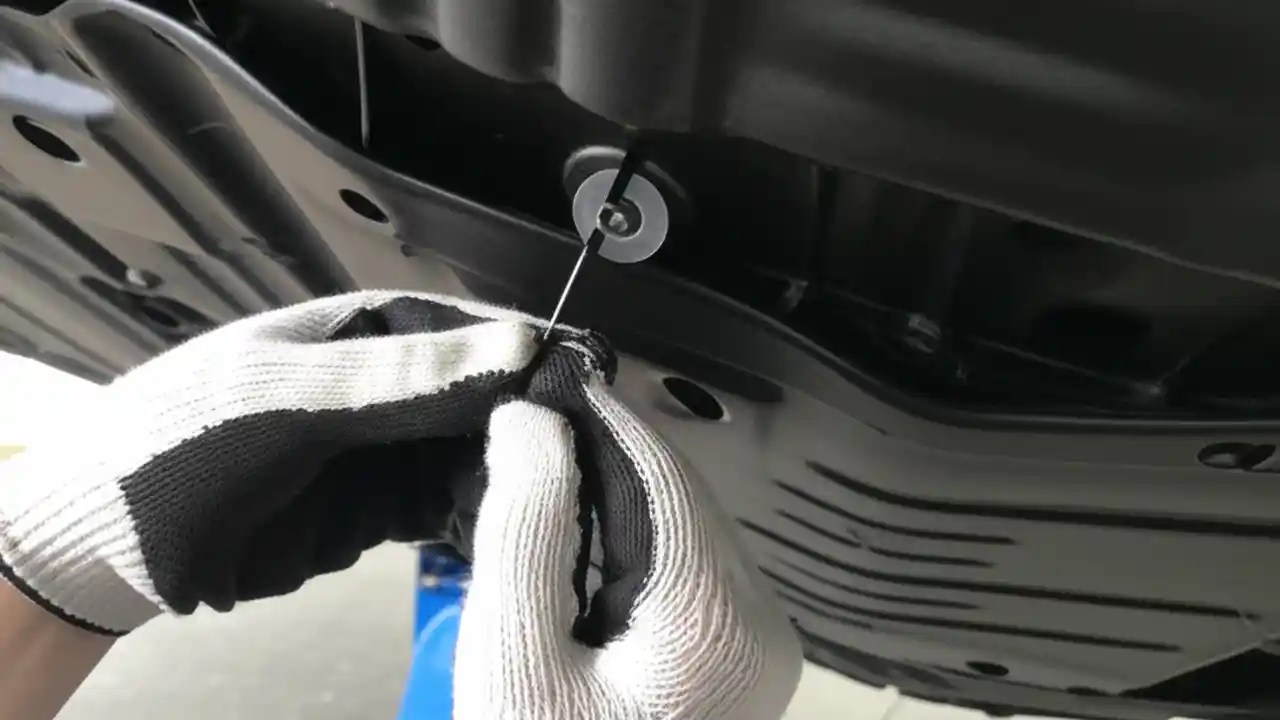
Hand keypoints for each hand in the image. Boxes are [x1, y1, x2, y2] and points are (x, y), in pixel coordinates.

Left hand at [0, 290, 539, 634]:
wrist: (110, 542)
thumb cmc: (179, 443)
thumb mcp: (287, 397)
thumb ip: (399, 377)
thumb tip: (517, 341)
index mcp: (367, 331)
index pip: (475, 336)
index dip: (535, 362)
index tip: (592, 395)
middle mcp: (389, 386)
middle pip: (488, 400)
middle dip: (535, 430)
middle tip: (590, 469)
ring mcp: (386, 450)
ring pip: (477, 457)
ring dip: (516, 480)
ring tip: (562, 511)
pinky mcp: (380, 509)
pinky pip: (447, 508)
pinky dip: (481, 521)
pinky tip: (512, 538)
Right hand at [454, 344, 802, 718]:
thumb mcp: (514, 661)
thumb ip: (526, 532)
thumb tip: (534, 421)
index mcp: (723, 620)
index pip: (663, 473)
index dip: (598, 416)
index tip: (537, 381)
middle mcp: (766, 622)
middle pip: (681, 496)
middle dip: (601, 458)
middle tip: (519, 435)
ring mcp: (761, 646)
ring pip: (686, 529)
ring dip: (613, 500)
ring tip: (535, 481)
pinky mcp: (741, 663)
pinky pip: (687, 573)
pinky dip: (630, 548)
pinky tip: (574, 548)